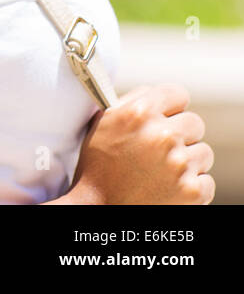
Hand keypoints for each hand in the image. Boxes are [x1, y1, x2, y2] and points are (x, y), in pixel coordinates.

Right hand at [70, 83, 214, 203]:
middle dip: (180, 134)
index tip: (165, 116)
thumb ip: (130, 103)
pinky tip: (168, 187)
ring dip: (186, 160)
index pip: (177, 93)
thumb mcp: (103, 124)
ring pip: (203, 151)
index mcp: (138, 113)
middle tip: (160, 148)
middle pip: (194, 122)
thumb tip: (154, 93)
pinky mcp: (194, 191)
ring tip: (161, 171)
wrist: (99, 210)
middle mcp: (163, 135)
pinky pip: (206, 179)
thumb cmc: (97, 167)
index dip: (170, 106)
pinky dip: (191, 185)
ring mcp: (181, 164)